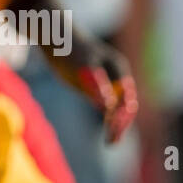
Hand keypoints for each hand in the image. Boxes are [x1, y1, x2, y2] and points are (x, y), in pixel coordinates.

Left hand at [41, 29, 137, 143]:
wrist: (57, 39)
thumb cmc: (69, 50)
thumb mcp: (81, 67)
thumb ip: (95, 85)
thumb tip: (108, 106)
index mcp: (118, 68)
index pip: (126, 97)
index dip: (120, 116)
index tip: (110, 130)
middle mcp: (118, 76)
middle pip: (126, 104)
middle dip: (120, 123)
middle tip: (111, 141)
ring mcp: (110, 82)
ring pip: (120, 108)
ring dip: (117, 125)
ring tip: (110, 142)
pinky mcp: (99, 88)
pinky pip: (110, 107)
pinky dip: (110, 120)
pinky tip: (107, 134)